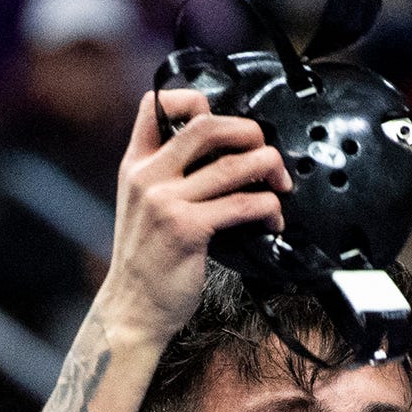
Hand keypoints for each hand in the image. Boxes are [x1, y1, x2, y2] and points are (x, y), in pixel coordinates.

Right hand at [97, 90, 289, 347]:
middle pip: (206, 126)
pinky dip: (268, 208)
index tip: (221, 121)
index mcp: (136, 166)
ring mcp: (166, 203)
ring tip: (279, 184)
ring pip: (233, 165)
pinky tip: (273, 219)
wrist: (132, 311)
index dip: (194, 100)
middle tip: (265, 150)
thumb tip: (218, 156)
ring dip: (268, 169)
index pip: (155, 105)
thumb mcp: (141, 209)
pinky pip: (242, 204)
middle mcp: (148, 178)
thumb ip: (167, 178)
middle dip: (247, 132)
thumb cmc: (145, 265)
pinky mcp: (188, 230)